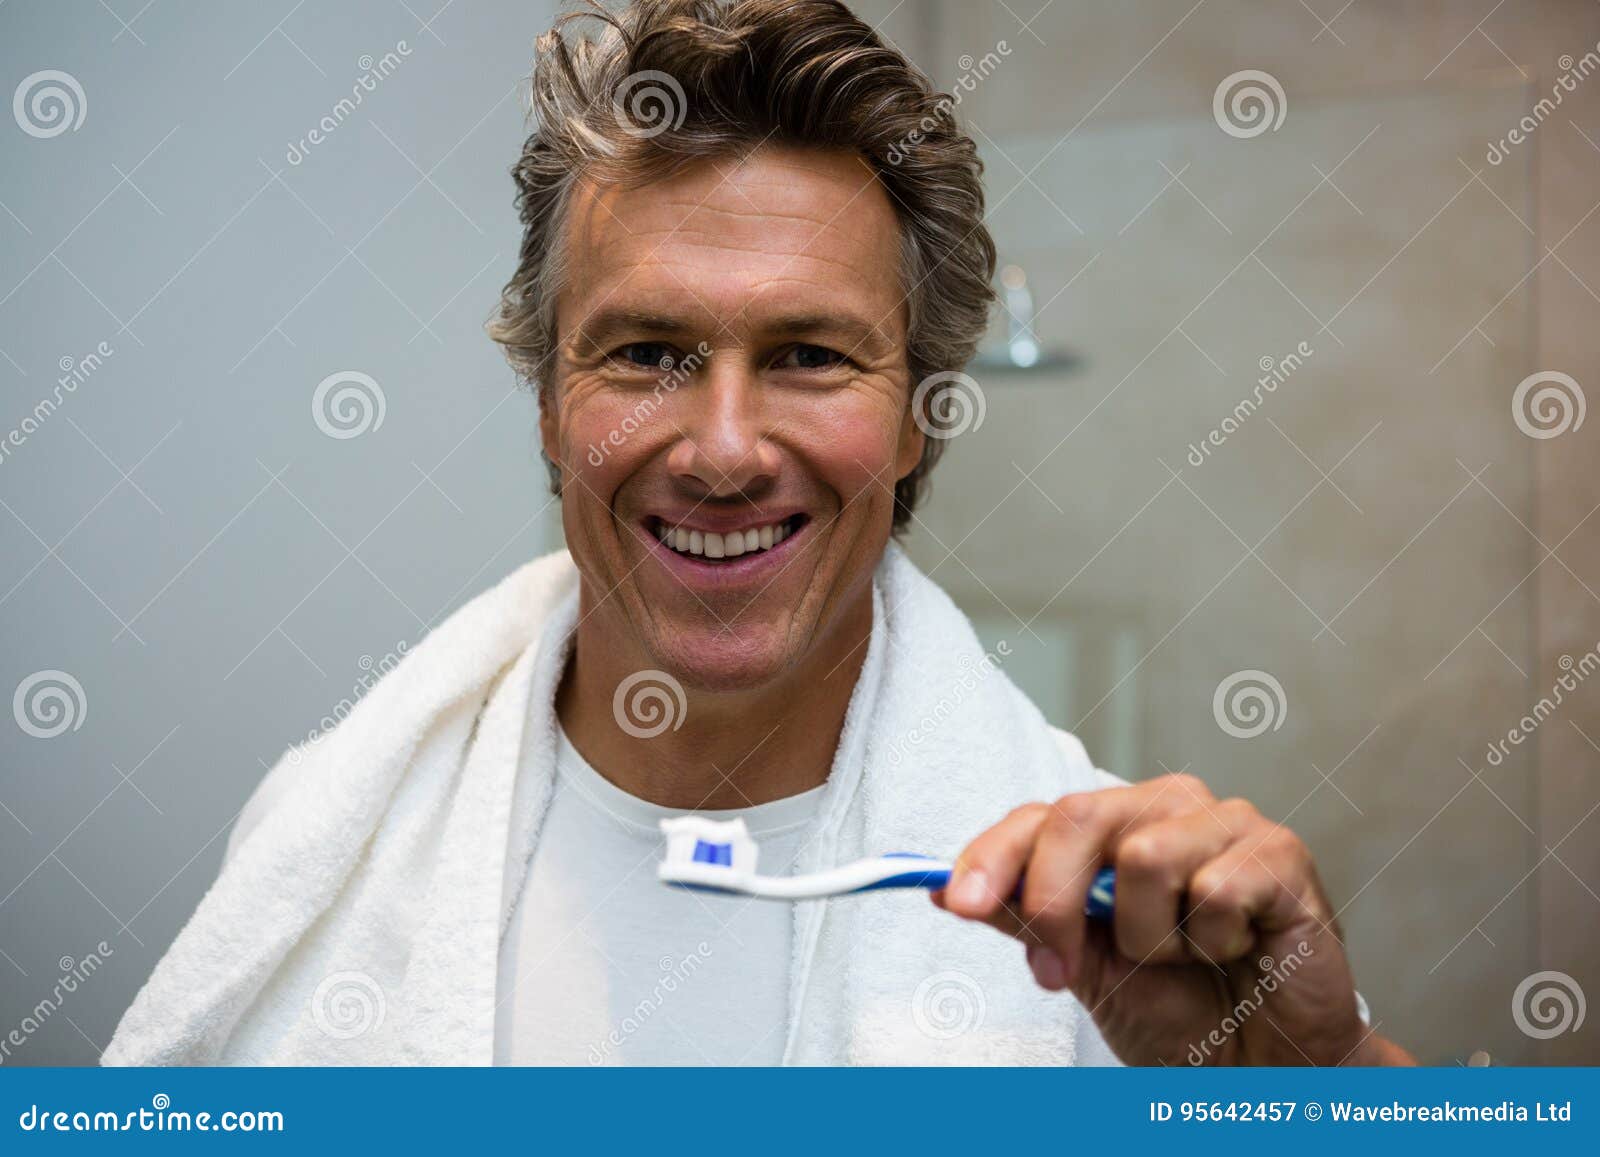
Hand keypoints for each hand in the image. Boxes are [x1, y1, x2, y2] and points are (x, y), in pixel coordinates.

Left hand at [932, 773, 1413, 1065]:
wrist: (1264, 1069)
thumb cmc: (1182, 1011)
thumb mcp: (1086, 969)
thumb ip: (1026, 920)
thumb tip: (946, 890)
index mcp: (1115, 827)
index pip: (1039, 817)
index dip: (992, 857)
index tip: (961, 903)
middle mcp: (1166, 807)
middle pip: (1077, 818)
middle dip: (1056, 904)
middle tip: (1067, 969)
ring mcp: (1227, 822)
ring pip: (1145, 858)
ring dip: (1152, 938)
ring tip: (1185, 959)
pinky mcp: (1281, 852)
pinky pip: (1218, 887)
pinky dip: (1215, 941)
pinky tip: (1235, 951)